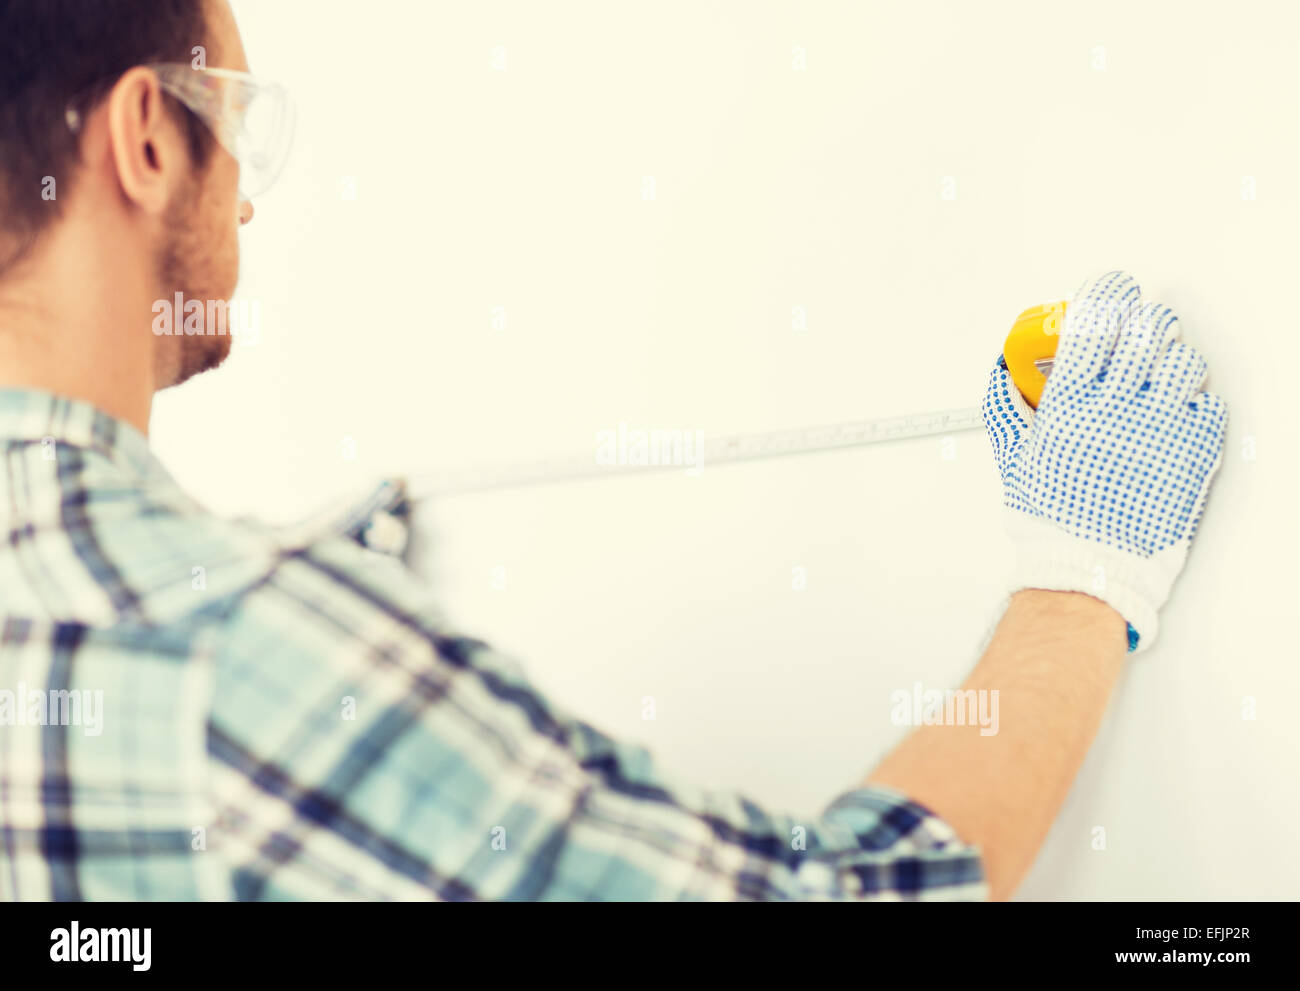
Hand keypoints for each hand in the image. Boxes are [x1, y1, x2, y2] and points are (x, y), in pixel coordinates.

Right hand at [981, 271, 1228, 652]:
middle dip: (1146, 321)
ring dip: (1175, 361)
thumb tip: (1001, 369)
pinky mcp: (1195, 452)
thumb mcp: (1014, 457)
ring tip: (1163, 378)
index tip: (1113, 290)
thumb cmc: (1051, 517)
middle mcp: (1116, 407)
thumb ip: (1006, 406)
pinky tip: (1177, 418)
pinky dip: (1198, 405)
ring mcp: (1161, 427)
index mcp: (1070, 403)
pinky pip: (1211, 405)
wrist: (1091, 567)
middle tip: (1141, 332)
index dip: (1108, 293)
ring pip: (1186, 361)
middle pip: (1148, 329)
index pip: (1096, 320)